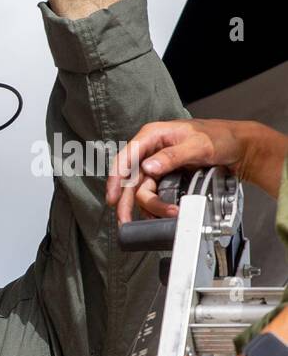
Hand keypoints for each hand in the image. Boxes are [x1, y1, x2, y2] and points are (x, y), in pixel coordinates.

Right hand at [108, 118, 287, 224]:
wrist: (241, 148)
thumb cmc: (222, 138)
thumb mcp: (198, 145)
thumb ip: (172, 156)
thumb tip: (148, 167)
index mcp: (154, 135)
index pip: (126, 156)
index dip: (116, 178)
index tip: (113, 197)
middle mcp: (152, 151)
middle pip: (131, 178)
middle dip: (127, 201)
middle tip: (124, 220)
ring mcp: (158, 165)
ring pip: (143, 190)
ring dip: (150, 206)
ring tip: (165, 215)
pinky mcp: (166, 177)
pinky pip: (155, 194)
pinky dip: (157, 206)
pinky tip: (163, 214)